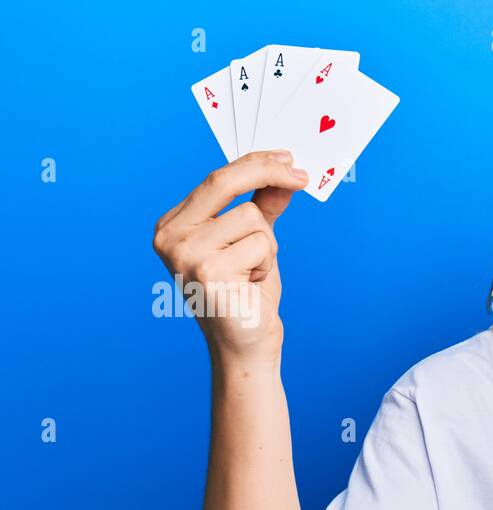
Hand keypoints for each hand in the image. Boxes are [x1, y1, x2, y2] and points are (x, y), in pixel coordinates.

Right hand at [152, 150, 307, 360]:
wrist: (246, 346)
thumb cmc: (247, 296)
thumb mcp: (255, 244)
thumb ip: (263, 208)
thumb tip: (284, 175)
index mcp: (173, 225)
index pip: (216, 180)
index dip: (255, 164)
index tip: (287, 159)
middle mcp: (170, 237)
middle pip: (224, 183)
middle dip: (267, 173)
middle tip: (300, 176)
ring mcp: (185, 255)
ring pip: (252, 219)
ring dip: (267, 246)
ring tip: (253, 274)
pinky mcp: (208, 272)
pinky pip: (260, 245)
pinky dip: (267, 265)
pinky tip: (251, 286)